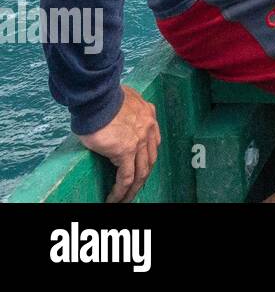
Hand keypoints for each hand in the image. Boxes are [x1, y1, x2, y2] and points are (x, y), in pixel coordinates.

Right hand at [78, 85, 160, 202]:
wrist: (97, 96)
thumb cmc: (103, 96)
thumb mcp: (123, 98)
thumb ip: (127, 108)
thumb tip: (118, 112)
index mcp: (149, 115)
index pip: (153, 142)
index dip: (147, 157)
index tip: (139, 168)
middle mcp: (149, 128)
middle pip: (150, 159)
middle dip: (143, 176)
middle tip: (134, 189)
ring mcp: (139, 141)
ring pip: (141, 172)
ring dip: (133, 190)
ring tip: (124, 200)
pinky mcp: (125, 151)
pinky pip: (126, 178)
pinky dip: (121, 191)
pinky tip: (114, 199)